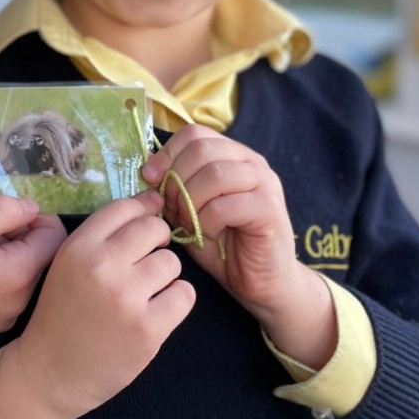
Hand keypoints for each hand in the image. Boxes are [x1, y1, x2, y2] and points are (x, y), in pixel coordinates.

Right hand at [0, 190, 194, 418]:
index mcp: (79, 247)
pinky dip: (177, 300)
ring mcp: (126, 298)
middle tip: (147, 262)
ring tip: (148, 291)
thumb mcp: (68, 264)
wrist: (51, 372)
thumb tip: (153, 201)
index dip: (141, 213)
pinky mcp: (149, 328)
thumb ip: (103, 235)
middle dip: (157, 243)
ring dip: (166, 275)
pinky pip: (184, 295)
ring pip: (172, 262)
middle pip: (154, 229)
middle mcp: (102, 266)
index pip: (125, 208)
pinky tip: (158, 310)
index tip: (144, 227)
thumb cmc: (62, 314)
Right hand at [0, 196, 65, 348]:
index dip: (35, 213)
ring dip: (8, 249)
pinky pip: (10, 287)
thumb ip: (1, 210)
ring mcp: (7, 316)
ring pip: (25, 269)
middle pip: (41, 253)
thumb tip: (31, 206)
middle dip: (20, 231)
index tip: (5, 207)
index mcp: (18, 275)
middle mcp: (21, 301)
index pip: (54, 235)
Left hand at [141, 124, 334, 366]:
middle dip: (176, 178)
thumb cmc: (223, 246)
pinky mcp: (269, 209)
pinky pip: (225, 205)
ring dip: (190, 200)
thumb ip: (174, 187)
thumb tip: (149, 170)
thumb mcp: (189, 210)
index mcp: (232, 154)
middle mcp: (251, 161)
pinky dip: (206, 221)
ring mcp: (264, 183)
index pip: (194, 133)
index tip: (150, 178)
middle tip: (171, 208)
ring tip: (188, 222)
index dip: (167, 153)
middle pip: (202, 149)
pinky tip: (207, 234)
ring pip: (214, 173)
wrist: (262, 284)